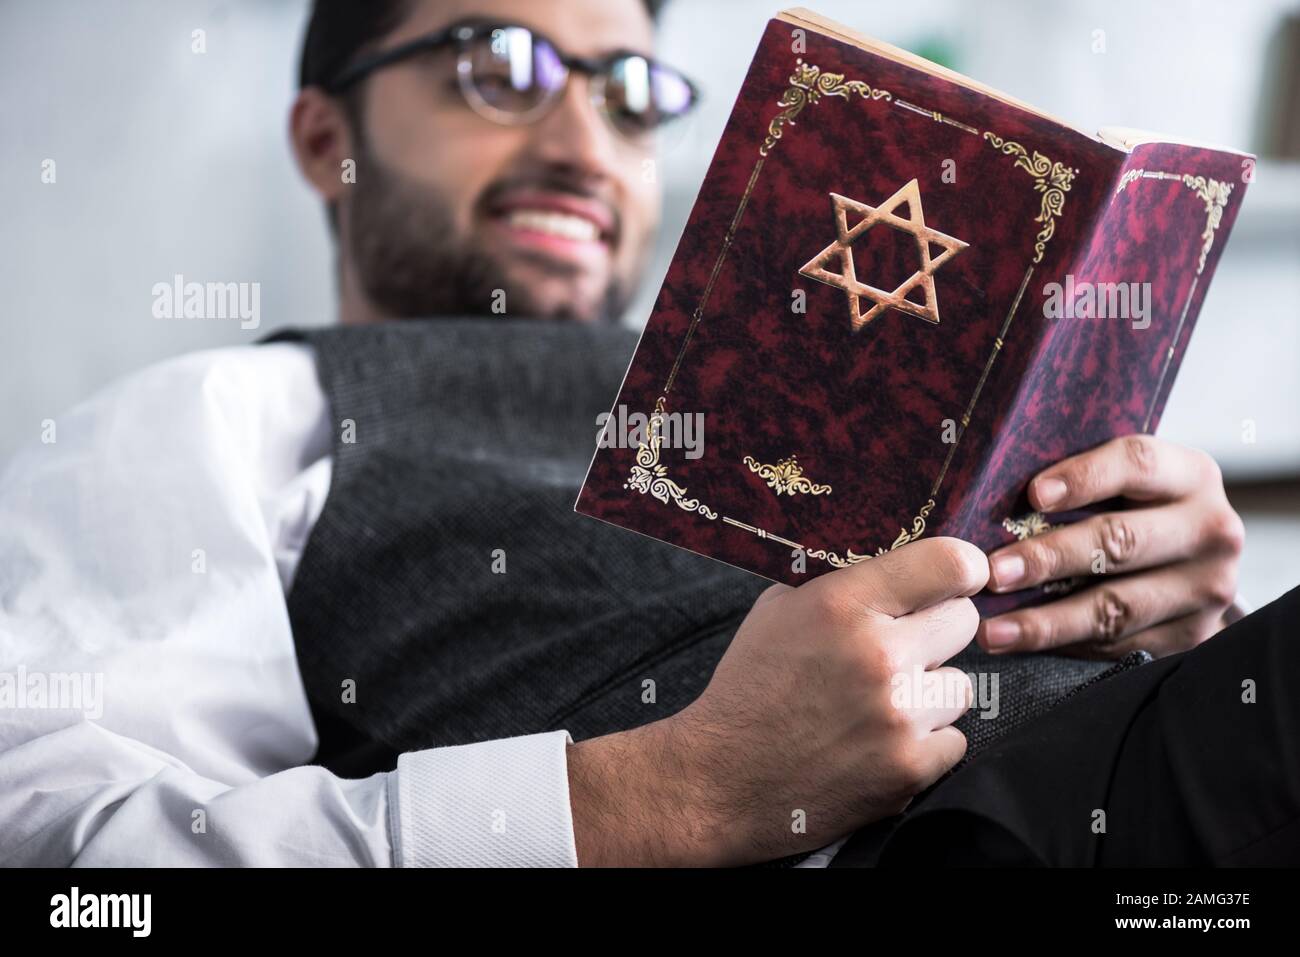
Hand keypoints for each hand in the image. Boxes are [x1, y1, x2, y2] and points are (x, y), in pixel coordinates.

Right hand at [566, 537, 987, 865]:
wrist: (721, 780)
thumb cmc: (749, 689)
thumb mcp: (779, 612)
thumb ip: (840, 585)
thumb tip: (896, 563)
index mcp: (843, 604)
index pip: (950, 562)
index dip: (963, 568)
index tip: (959, 578)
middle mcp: (878, 654)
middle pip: (965, 621)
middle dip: (936, 631)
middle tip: (904, 648)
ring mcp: (898, 715)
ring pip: (961, 685)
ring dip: (930, 694)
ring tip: (882, 705)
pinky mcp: (909, 769)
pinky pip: (954, 740)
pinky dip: (925, 744)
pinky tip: (883, 743)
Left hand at [979, 435, 1243, 658]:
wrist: (1194, 564)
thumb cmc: (1135, 509)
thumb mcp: (1125, 482)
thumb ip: (1078, 479)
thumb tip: (993, 491)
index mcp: (1190, 475)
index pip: (1137, 463)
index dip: (1084, 477)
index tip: (1033, 495)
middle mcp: (1209, 530)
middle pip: (1120, 541)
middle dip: (1049, 558)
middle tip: (993, 573)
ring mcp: (1206, 588)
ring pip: (1116, 607)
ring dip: (1046, 621)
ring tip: (992, 629)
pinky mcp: (1191, 636)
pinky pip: (1118, 644)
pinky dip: (1064, 645)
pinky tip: (1023, 645)